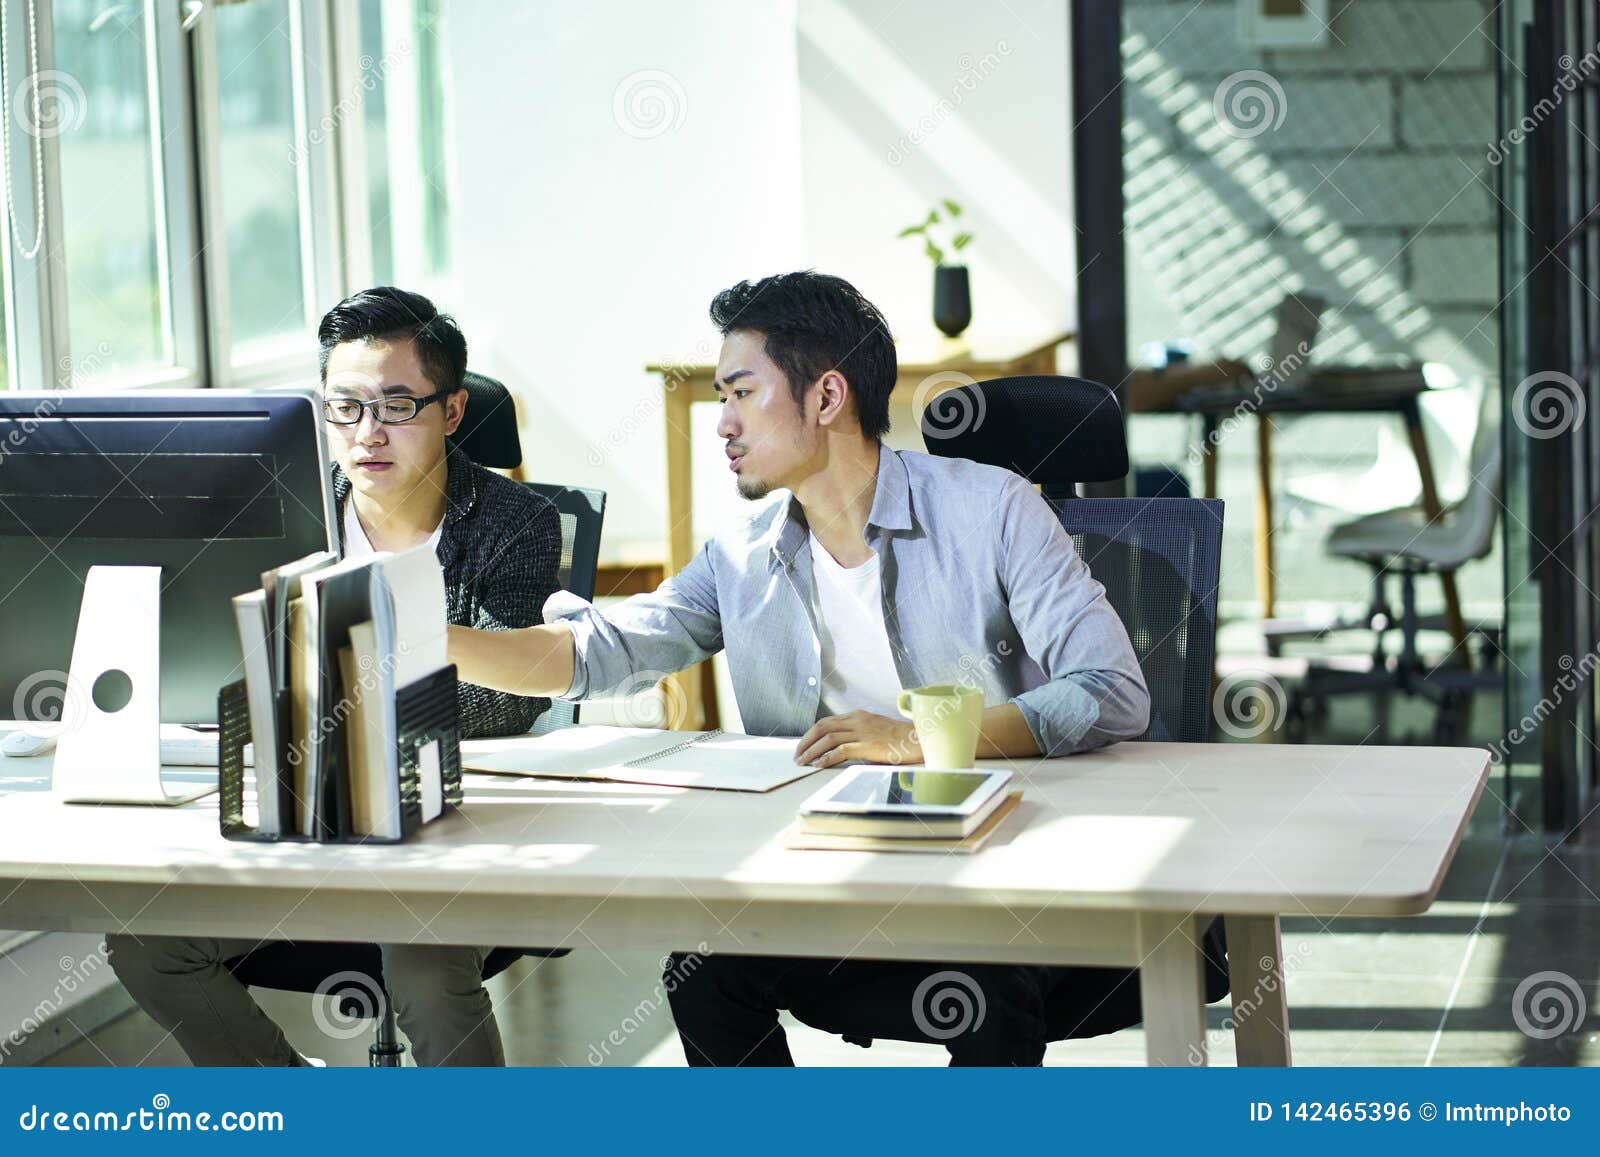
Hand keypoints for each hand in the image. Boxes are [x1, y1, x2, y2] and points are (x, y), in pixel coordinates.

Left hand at [793, 711, 920, 768]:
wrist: (919, 740)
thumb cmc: (899, 739)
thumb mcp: (874, 730)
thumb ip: (857, 735)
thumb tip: (838, 748)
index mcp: (857, 715)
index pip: (826, 722)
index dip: (811, 734)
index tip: (803, 746)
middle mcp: (857, 720)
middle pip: (822, 727)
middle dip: (806, 741)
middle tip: (797, 755)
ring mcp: (862, 732)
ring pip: (828, 738)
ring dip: (811, 751)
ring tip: (803, 762)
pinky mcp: (867, 745)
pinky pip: (840, 750)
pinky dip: (826, 757)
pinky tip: (819, 764)